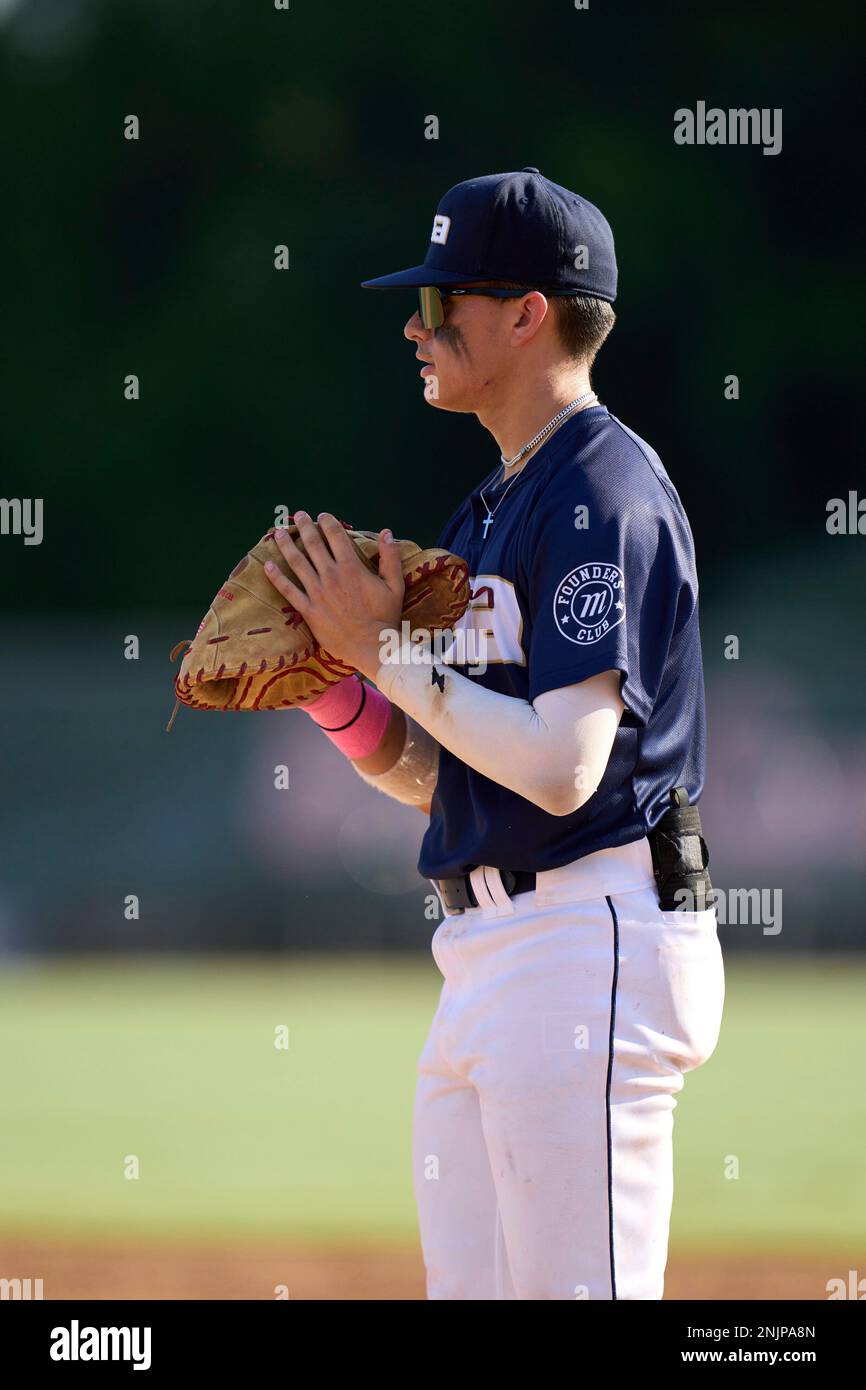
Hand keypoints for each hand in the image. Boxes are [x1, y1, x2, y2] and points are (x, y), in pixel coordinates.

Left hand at [263, 511, 404, 680]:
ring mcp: (317, 592)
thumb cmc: (385, 617)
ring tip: (279, 532)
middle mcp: (331, 575)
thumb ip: (390, 557)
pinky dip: (277, 577)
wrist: (372, 646)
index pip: (336, 536)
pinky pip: (288, 591)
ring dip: (286, 545)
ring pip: (297, 562)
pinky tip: (268, 566)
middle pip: (313, 544)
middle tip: (298, 516)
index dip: (328, 522)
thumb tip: (388, 532)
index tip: (322, 515)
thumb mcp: (395, 585)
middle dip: (305, 526)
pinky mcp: (308, 610)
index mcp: (351, 567)